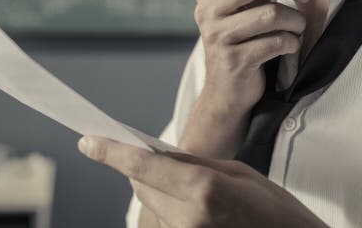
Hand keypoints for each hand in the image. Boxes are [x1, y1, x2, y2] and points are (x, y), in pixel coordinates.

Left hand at [79, 136, 328, 227]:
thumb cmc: (274, 210)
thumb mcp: (236, 172)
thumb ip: (190, 164)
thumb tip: (152, 156)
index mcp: (203, 190)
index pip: (142, 165)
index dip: (110, 152)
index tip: (87, 141)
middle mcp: (188, 219)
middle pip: (141, 185)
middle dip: (145, 169)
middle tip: (170, 164)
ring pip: (150, 206)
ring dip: (159, 194)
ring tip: (199, 195)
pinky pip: (163, 223)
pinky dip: (169, 211)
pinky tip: (198, 210)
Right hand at [175, 0, 311, 112]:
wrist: (228, 92)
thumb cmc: (242, 40)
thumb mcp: (237, 9)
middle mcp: (205, 12)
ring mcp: (217, 37)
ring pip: (270, 14)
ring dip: (295, 20)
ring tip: (297, 25)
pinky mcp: (235, 60)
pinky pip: (276, 41)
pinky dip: (292, 42)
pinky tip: (289, 45)